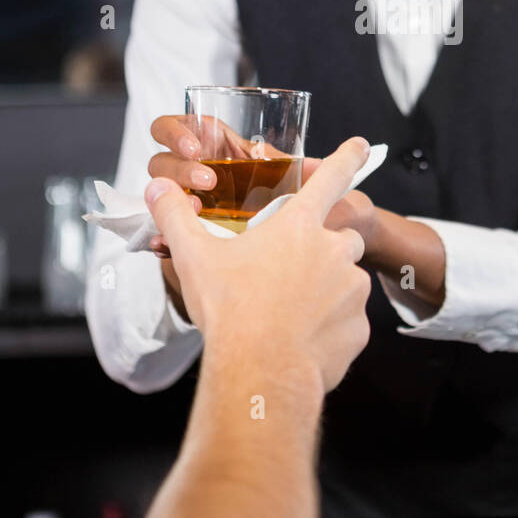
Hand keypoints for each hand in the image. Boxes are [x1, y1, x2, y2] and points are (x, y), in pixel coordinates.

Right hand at [144, 137, 372, 395]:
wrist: (259, 372)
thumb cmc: (230, 311)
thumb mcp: (194, 257)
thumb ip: (176, 216)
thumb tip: (157, 187)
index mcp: (298, 226)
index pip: (330, 178)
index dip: (347, 157)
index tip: (360, 145)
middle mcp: (334, 251)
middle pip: (340, 238)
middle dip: (322, 251)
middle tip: (288, 276)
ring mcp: (352, 290)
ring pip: (346, 281)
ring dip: (326, 291)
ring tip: (289, 313)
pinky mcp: (359, 327)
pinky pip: (348, 321)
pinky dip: (331, 327)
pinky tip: (301, 340)